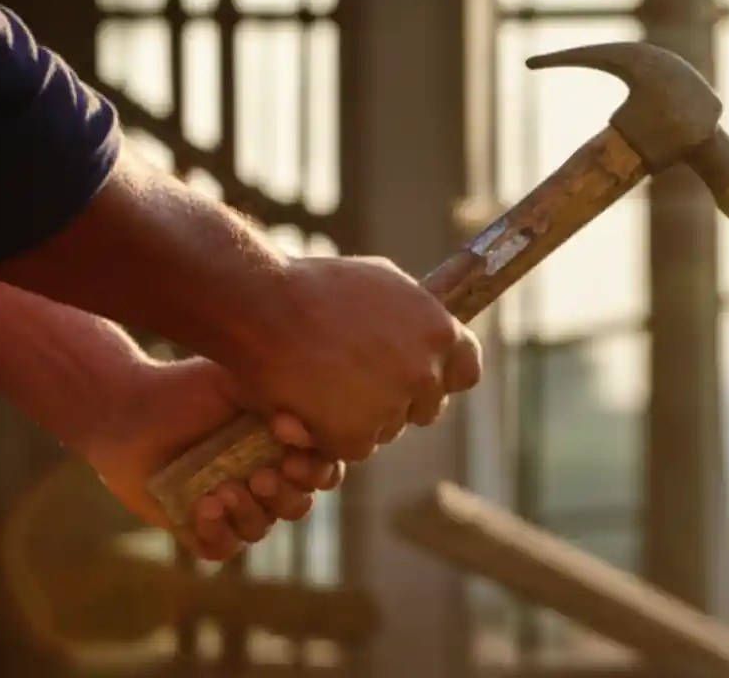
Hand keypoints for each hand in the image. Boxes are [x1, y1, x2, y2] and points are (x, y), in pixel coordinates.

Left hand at [78, 357, 345, 560]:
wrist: (123, 409)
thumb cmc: (184, 388)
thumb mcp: (238, 380)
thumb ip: (277, 395)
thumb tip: (304, 424)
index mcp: (282, 446)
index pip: (323, 469)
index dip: (318, 469)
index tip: (291, 447)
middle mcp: (262, 477)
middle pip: (299, 505)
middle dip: (287, 496)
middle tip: (262, 477)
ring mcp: (230, 506)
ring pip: (262, 528)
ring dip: (249, 514)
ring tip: (222, 491)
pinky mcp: (196, 527)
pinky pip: (222, 548)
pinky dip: (218, 533)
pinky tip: (202, 507)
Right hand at [233, 256, 482, 461]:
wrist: (262, 307)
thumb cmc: (316, 286)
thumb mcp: (382, 281)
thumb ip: (415, 310)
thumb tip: (432, 322)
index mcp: (439, 331)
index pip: (466, 372)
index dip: (442, 377)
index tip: (419, 377)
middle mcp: (424, 371)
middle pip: (427, 407)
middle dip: (399, 401)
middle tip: (356, 382)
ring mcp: (392, 406)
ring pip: (387, 429)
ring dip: (361, 418)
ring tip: (323, 383)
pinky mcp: (356, 435)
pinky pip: (353, 448)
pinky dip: (331, 435)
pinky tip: (309, 404)